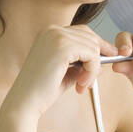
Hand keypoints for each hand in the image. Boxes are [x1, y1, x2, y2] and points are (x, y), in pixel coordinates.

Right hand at [6, 24, 120, 117]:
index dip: (96, 46)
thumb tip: (103, 59)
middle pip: (90, 37)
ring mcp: (57, 36)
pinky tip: (80, 85)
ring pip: (94, 47)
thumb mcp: (67, 71)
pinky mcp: (63, 47)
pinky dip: (92, 72)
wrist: (25, 102)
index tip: (107, 59)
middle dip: (96, 59)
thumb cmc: (42, 90)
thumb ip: (83, 63)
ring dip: (93, 70)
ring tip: (81, 85)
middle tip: (88, 82)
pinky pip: (92, 55)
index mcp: (49, 33)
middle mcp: (52, 30)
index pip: (83, 32)